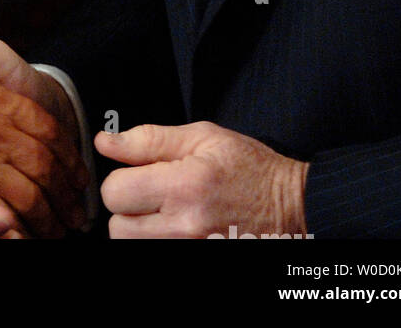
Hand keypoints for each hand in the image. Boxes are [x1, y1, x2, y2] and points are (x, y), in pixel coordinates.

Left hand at [96, 120, 308, 237]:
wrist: (295, 207)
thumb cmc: (250, 169)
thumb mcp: (202, 136)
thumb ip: (148, 139)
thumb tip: (105, 142)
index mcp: (183, 186)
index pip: (113, 193)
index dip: (120, 179)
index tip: (136, 175)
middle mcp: (185, 226)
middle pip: (118, 229)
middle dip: (128, 209)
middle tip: (150, 196)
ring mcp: (193, 251)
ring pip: (134, 247)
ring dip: (141, 231)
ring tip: (164, 214)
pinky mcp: (201, 264)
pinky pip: (158, 255)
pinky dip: (159, 243)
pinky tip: (174, 229)